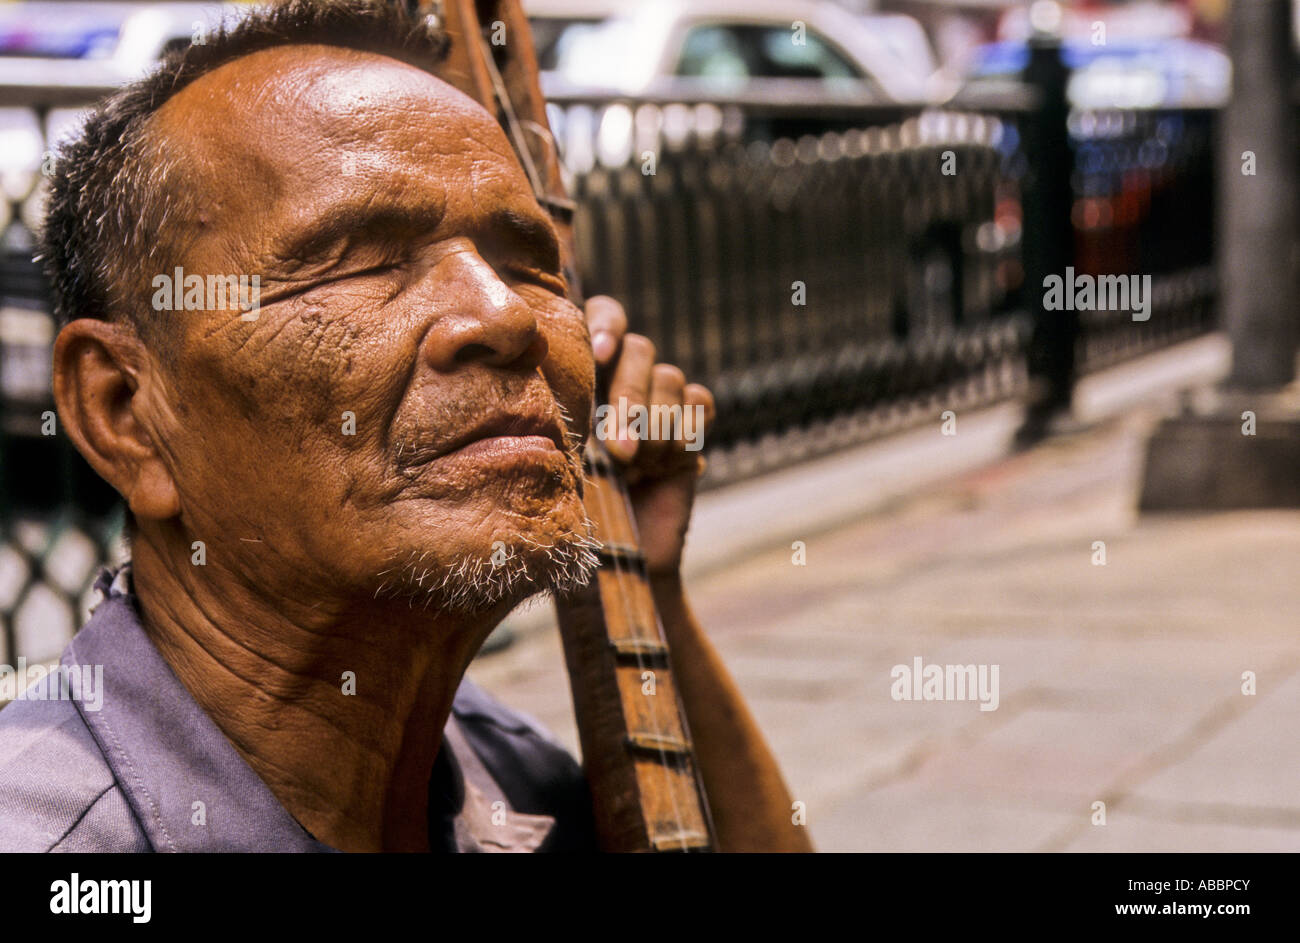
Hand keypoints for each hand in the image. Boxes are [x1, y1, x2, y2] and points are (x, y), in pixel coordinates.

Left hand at [586, 296, 714, 575]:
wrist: (615, 558)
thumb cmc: (569, 509)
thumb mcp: (556, 459)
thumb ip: (563, 415)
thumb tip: (566, 386)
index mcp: (584, 374)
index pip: (602, 316)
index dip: (607, 324)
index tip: (598, 354)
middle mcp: (622, 379)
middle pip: (640, 349)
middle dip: (631, 397)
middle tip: (617, 451)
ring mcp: (660, 400)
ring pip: (670, 377)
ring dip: (654, 426)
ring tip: (634, 469)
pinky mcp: (690, 425)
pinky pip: (700, 403)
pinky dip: (684, 433)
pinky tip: (663, 466)